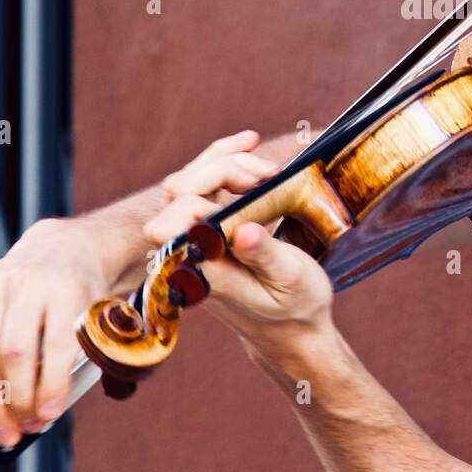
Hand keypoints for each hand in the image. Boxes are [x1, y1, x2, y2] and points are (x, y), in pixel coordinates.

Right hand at [0, 130, 276, 445]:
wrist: (85, 239)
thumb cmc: (137, 255)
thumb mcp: (171, 249)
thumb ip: (201, 225)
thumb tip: (246, 156)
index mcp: (75, 276)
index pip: (58, 338)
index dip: (52, 380)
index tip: (54, 412)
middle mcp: (31, 277)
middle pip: (16, 352)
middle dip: (22, 397)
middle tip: (30, 430)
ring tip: (8, 433)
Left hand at [145, 146, 335, 363]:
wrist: (291, 328)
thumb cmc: (294, 308)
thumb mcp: (291, 281)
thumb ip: (265, 257)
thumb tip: (244, 232)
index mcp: (202, 269)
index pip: (177, 217)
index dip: (210, 190)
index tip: (258, 186)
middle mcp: (190, 252)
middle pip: (179, 189)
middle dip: (222, 169)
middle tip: (268, 174)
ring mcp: (196, 240)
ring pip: (188, 181)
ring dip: (226, 162)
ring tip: (267, 166)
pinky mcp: (208, 229)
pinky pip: (204, 185)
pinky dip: (225, 159)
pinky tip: (249, 144)